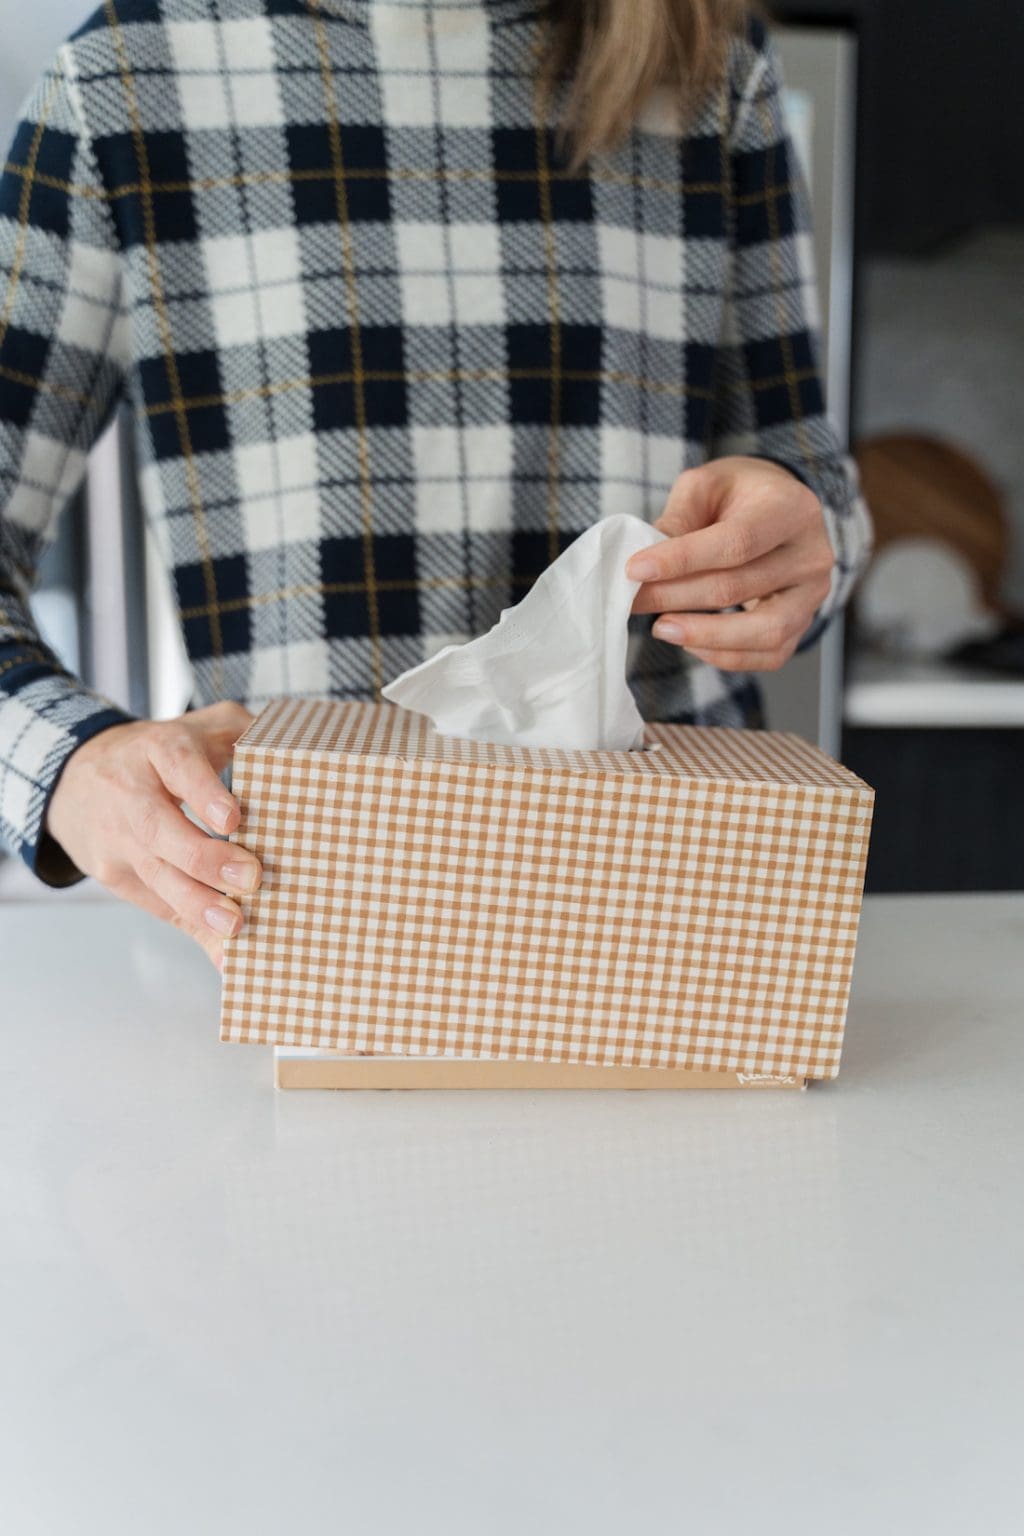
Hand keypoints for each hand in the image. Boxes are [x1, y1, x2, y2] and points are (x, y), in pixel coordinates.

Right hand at [45, 701, 258, 969]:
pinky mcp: (115, 875)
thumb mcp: (198, 730)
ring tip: (235, 925)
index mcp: (158, 750)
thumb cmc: (156, 755)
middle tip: (252, 878)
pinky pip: (157, 905)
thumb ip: (243, 735)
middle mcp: (131, 795)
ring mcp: (118, 839)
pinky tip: (223, 950)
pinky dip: (193, 928)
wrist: (75, 777)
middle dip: (206, 859)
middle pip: (161, 828)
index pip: (179, 765)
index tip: (233, 818)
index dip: (204, 792)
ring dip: (197, 905)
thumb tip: (297, 754)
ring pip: (155, 874)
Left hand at [627, 457, 834, 670]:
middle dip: (676, 596)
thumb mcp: (705, 486)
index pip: (737, 542)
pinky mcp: (804, 623)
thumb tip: (648, 566)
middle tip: (632, 599)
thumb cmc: (739, 495)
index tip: (636, 569)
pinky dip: (726, 655)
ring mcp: (812, 595)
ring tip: (660, 628)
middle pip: (739, 586)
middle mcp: (812, 554)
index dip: (683, 560)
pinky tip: (690, 641)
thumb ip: (679, 518)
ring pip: (763, 630)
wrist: (779, 509)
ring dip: (704, 635)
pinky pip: (769, 654)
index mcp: (792, 509)